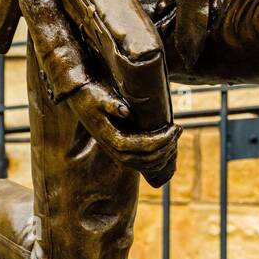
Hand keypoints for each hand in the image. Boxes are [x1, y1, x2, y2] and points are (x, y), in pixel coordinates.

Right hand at [66, 80, 181, 172]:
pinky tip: (167, 147)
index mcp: (110, 138)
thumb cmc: (90, 95)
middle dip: (166, 147)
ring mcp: (116, 152)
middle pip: (145, 158)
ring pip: (144, 164)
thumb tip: (126, 112)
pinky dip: (156, 159)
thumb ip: (111, 104)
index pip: (141, 146)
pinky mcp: (120, 150)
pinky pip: (141, 162)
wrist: (79, 99)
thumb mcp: (99, 96)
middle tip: (179, 130)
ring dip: (163, 154)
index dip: (161, 140)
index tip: (175, 128)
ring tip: (176, 137)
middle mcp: (113, 150)